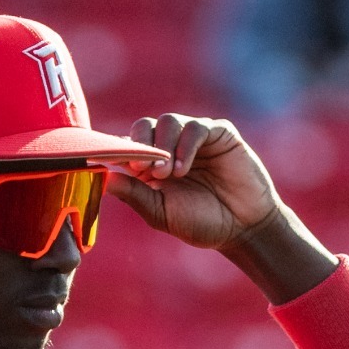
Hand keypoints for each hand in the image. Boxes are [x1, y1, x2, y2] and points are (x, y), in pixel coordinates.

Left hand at [107, 115, 284, 251]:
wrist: (243, 228)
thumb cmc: (201, 223)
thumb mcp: (161, 213)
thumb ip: (135, 195)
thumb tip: (106, 178)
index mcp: (151, 165)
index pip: (127, 145)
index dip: (118, 150)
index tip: (114, 164)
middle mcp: (170, 147)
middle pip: (144, 126)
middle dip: (140, 144)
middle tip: (144, 170)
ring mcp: (194, 138)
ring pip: (168, 121)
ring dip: (163, 145)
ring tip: (169, 174)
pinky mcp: (218, 134)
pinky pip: (196, 127)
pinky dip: (186, 144)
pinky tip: (184, 168)